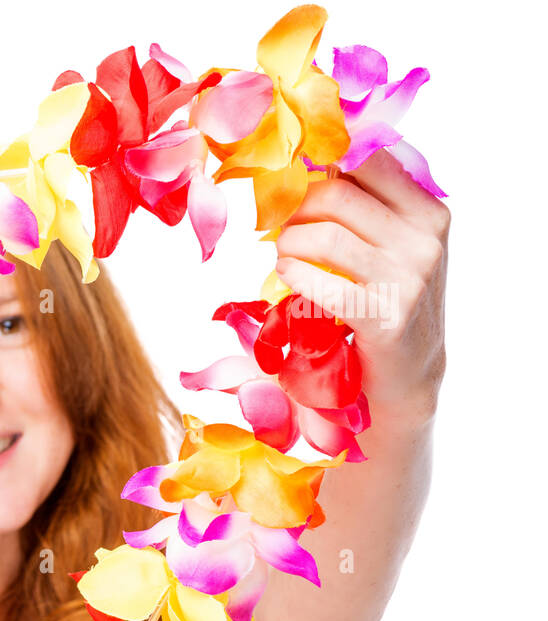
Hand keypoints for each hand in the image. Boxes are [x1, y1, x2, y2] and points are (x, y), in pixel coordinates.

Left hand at [272, 148, 449, 428]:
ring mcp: (408, 279)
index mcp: (428, 213)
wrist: (408, 373)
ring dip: (288, 242)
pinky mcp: (384, 317)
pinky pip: (323, 284)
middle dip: (296, 207)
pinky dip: (293, 274)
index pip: (370, 159)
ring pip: (325, 236)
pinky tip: (286, 274)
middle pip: (338, 195)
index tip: (298, 180)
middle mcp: (424, 240)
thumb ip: (366, 207)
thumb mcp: (394, 247)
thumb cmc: (388, 301)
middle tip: (281, 225)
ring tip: (282, 253)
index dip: (322, 163)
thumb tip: (312, 164)